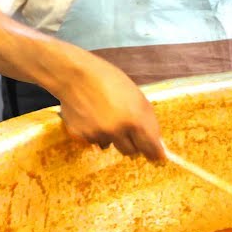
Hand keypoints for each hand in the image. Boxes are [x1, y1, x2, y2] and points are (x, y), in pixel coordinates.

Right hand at [49, 52, 164, 160]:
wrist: (74, 75)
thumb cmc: (109, 80)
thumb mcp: (136, 95)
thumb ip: (147, 119)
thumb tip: (156, 141)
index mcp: (135, 118)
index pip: (150, 148)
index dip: (154, 153)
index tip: (156, 156)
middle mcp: (117, 130)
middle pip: (131, 151)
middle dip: (133, 144)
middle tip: (130, 132)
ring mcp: (99, 134)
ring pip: (112, 146)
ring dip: (114, 137)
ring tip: (107, 116)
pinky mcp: (83, 136)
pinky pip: (96, 140)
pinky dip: (97, 133)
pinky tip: (93, 116)